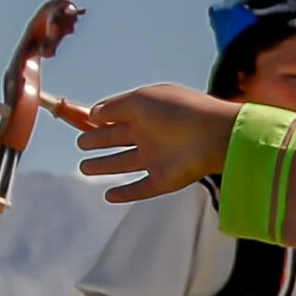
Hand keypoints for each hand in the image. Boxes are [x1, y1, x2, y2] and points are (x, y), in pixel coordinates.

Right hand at [77, 84, 240, 203]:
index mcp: (147, 113)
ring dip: (105, 166)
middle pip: (119, 139)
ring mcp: (158, 158)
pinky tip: (108, 196)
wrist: (215, 135)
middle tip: (81, 144)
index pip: (118, 117)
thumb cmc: (179, 111)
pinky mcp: (165, 179)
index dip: (100, 120)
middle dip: (99, 141)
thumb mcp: (141, 100)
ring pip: (125, 163)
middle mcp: (151, 135)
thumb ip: (114, 108)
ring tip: (84, 168)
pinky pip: (142, 188)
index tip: (83, 121)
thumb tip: (93, 115)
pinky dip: (126, 193)